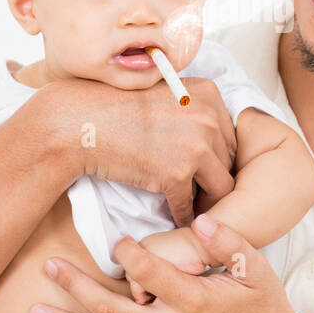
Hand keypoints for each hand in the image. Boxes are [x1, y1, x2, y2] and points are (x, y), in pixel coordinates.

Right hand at [28, 75, 237, 226]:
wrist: (83, 121)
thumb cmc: (118, 108)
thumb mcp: (168, 93)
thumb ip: (197, 110)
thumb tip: (220, 139)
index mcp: (209, 94)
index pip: (231, 135)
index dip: (219, 156)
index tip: (208, 170)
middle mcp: (209, 117)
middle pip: (229, 161)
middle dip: (215, 180)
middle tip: (205, 195)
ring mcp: (196, 146)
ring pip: (219, 188)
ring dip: (206, 202)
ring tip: (197, 210)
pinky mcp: (177, 175)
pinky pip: (188, 206)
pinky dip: (182, 216)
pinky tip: (175, 218)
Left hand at [29, 214, 313, 312]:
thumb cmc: (264, 309)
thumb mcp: (255, 268)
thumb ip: (226, 240)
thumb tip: (198, 220)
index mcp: (195, 300)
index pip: (147, 272)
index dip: (126, 252)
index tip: (117, 240)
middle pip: (112, 308)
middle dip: (76, 286)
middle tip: (48, 266)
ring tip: (35, 312)